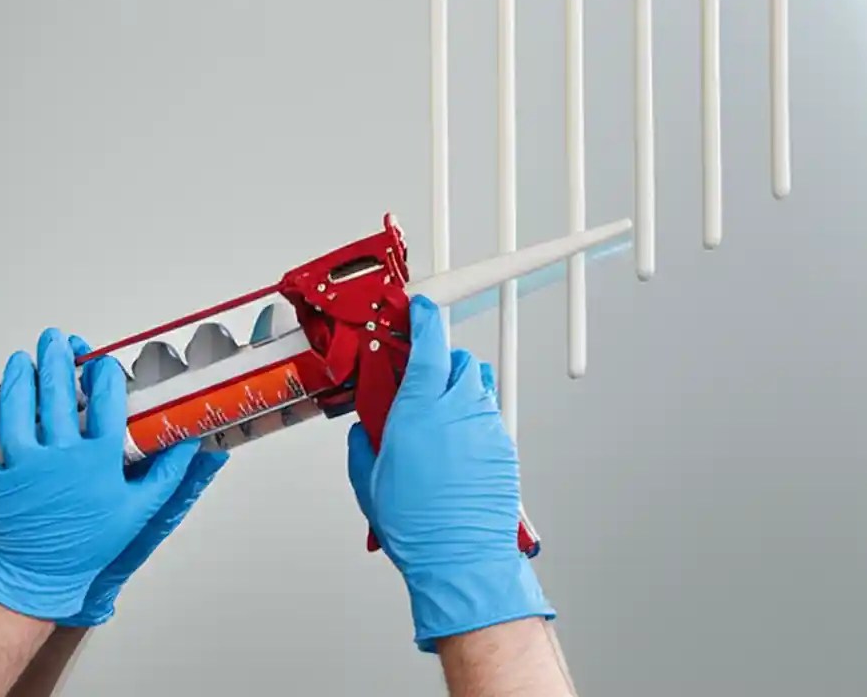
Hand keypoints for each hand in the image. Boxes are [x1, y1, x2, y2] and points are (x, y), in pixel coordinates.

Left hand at [0, 327, 203, 619]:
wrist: (39, 574)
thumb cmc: (88, 543)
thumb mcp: (138, 509)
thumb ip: (165, 471)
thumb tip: (189, 441)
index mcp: (98, 460)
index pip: (105, 399)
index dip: (103, 372)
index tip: (101, 364)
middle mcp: (59, 458)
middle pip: (57, 390)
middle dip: (56, 356)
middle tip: (55, 340)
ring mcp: (21, 466)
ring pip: (18, 406)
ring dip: (19, 374)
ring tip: (23, 359)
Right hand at [347, 295, 554, 651]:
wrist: (461, 557)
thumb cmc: (418, 524)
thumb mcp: (368, 480)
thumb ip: (363, 446)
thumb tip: (362, 434)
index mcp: (420, 407)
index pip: (429, 340)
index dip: (425, 317)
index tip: (419, 309)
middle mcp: (458, 408)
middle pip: (459, 359)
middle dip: (442, 359)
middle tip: (422, 376)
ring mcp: (486, 427)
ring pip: (479, 386)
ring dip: (461, 387)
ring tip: (441, 413)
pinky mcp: (504, 448)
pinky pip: (490, 418)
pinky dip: (474, 420)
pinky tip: (458, 447)